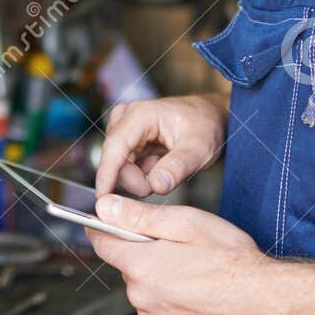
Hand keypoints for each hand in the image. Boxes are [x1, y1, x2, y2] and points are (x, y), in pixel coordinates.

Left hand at [85, 194, 274, 314]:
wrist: (264, 303)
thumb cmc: (232, 261)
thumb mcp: (186, 223)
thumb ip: (139, 216)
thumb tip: (104, 206)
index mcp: (141, 266)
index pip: (100, 242)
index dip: (104, 226)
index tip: (111, 218)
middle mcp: (141, 297)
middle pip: (125, 263)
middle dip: (142, 249)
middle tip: (177, 243)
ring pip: (142, 285)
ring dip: (157, 273)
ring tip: (192, 267)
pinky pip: (156, 305)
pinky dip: (168, 294)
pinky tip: (195, 287)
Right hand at [95, 93, 226, 197]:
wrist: (211, 117)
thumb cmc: (206, 126)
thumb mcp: (199, 148)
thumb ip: (177, 167)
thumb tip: (156, 185)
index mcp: (140, 114)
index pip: (115, 147)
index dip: (107, 175)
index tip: (102, 200)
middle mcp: (126, 118)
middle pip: (116, 162)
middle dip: (137, 181)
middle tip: (163, 183)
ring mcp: (124, 129)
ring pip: (120, 167)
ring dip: (141, 178)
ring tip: (166, 171)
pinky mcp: (127, 141)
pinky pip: (127, 168)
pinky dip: (143, 175)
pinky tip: (161, 167)